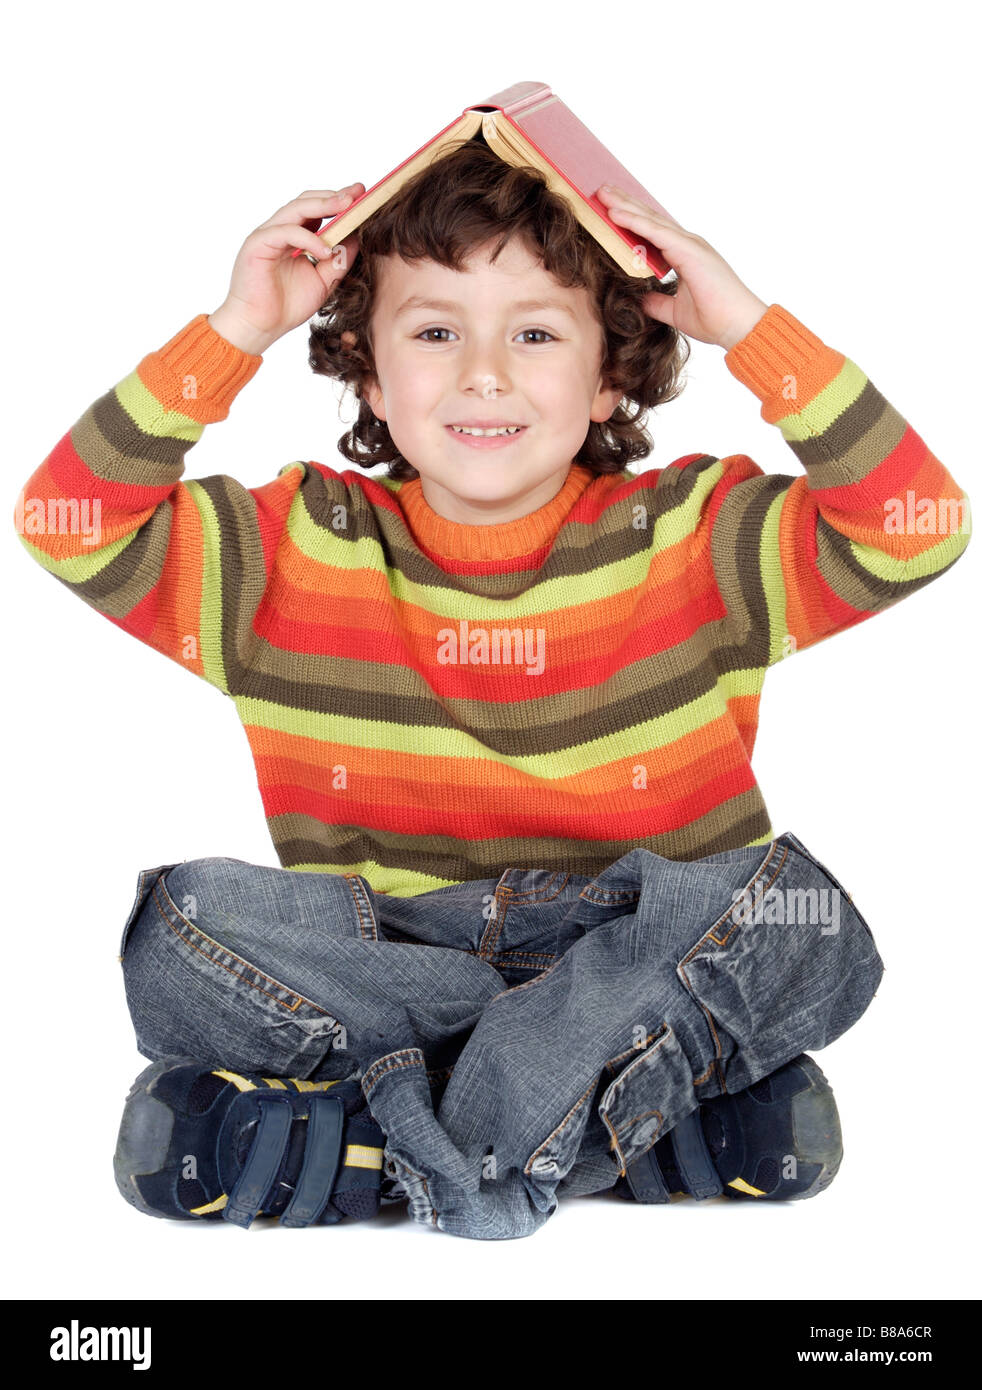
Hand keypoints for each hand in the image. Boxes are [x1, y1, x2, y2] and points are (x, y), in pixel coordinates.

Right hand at [208, 185, 365, 354]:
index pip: (316, 210)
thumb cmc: (286, 306)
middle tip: (357, 193)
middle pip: (307, 201)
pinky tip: (325, 250)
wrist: (260, 327)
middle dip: (334, 196)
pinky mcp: (258, 244)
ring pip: (296, 209)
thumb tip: (357, 237)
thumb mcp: (323, 281)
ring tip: (348, 207)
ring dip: (324, 205)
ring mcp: (267, 235)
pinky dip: (308, 239)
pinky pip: (287, 232)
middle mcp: (280, 230)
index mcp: (294, 237)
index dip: (338, 201)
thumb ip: (338, 260)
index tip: (361, 195)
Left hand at [596, 185, 768, 350]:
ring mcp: (690, 245)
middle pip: (650, 219)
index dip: (633, 218)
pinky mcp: (689, 251)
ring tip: (602, 193)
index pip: (653, 231)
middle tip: (602, 190)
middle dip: (626, 203)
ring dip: (625, 206)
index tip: (610, 207)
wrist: (739, 327)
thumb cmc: (715, 319)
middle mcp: (687, 244)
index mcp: (685, 255)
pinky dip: (635, 221)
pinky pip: (656, 232)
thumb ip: (657, 302)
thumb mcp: (675, 311)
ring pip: (651, 220)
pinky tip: (616, 213)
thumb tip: (638, 300)